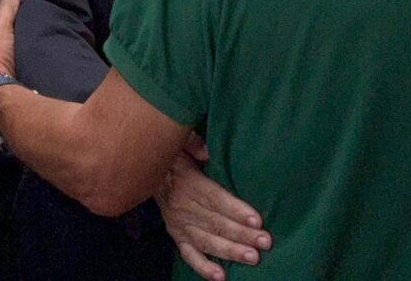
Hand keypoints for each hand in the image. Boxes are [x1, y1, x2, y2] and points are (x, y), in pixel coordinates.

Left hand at [0, 0, 20, 88]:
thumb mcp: (2, 27)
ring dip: (10, 67)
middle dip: (3, 49)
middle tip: (18, 43)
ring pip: (0, 69)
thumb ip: (6, 8)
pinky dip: (16, 80)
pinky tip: (26, 79)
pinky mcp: (2, 95)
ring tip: (25, 62)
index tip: (6, 23)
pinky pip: (9, 83)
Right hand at [157, 140, 270, 280]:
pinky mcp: (177, 236)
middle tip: (264, 241)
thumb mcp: (181, 143)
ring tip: (252, 257)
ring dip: (230, 251)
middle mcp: (182, 207)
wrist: (145, 173)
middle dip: (242, 234)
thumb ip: (195, 144)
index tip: (256, 219)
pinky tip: (220, 276)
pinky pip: (189, 255)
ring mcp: (179, 224)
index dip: (235, 210)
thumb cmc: (173, 156)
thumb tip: (208, 150)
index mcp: (187, 182)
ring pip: (207, 241)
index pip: (215, 199)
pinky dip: (204, 267)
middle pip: (215, 223)